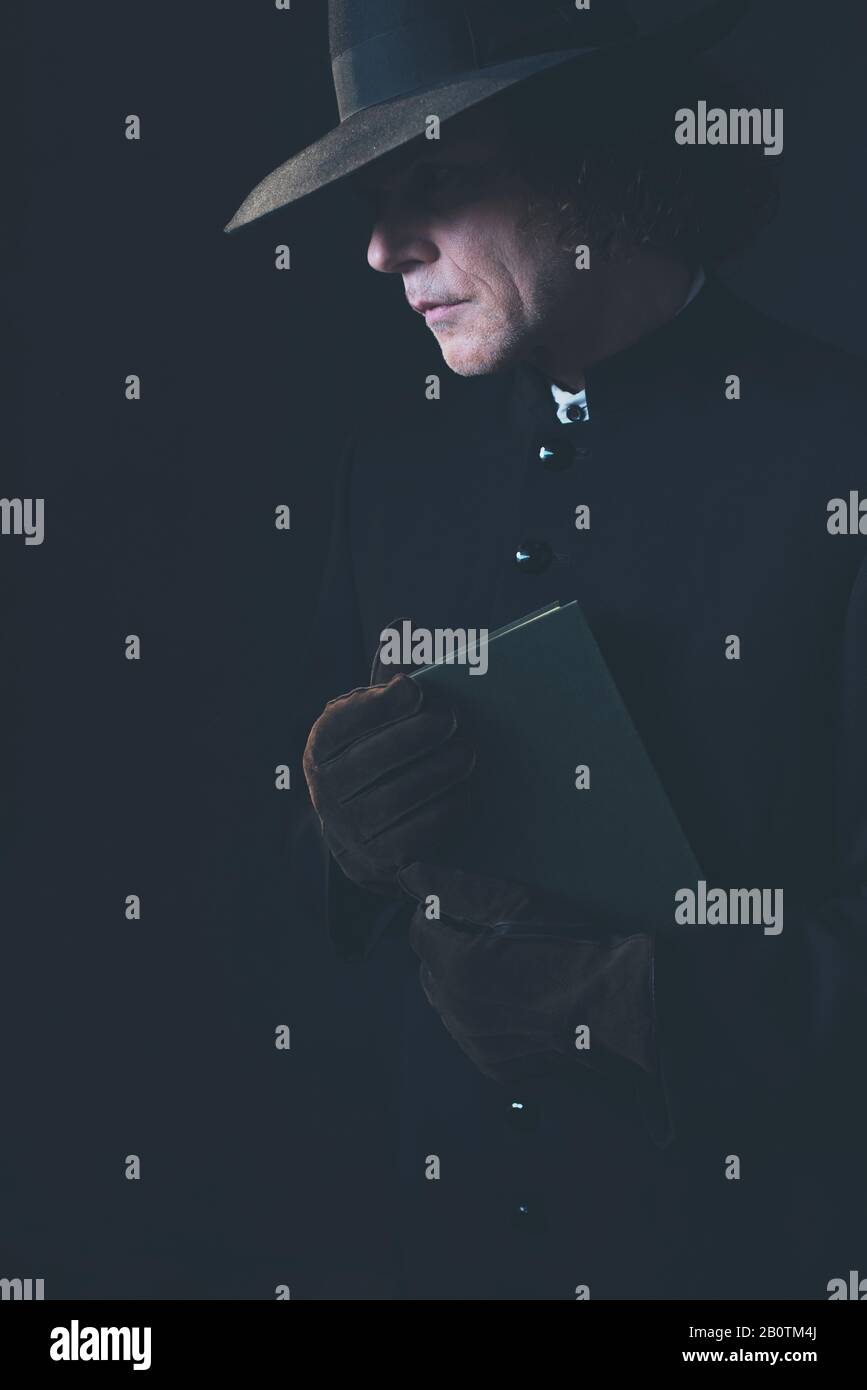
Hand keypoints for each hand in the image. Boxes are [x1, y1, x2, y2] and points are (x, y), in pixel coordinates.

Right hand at [302, 625, 474, 893]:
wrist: (368, 837)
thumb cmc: (377, 759)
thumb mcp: (374, 720)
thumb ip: (388, 679)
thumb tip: (400, 628)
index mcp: (320, 748)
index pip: (342, 723)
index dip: (378, 704)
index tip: (415, 687)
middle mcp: (326, 791)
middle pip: (376, 758)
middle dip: (419, 735)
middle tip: (454, 719)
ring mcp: (351, 830)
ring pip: (401, 795)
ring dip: (440, 771)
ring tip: (467, 752)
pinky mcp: (381, 862)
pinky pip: (419, 831)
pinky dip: (446, 808)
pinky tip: (465, 790)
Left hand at [398, 861, 657, 1087]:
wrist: (617, 1004)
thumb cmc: (569, 944)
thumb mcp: (514, 901)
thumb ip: (454, 887)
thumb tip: (407, 875)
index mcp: (453, 966)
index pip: (419, 930)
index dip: (439, 913)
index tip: (466, 908)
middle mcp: (455, 1010)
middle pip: (429, 970)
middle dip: (446, 950)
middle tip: (489, 937)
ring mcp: (474, 1044)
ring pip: (448, 1005)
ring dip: (462, 986)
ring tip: (505, 971)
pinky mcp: (496, 1068)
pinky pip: (473, 1037)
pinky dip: (484, 1019)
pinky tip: (517, 1005)